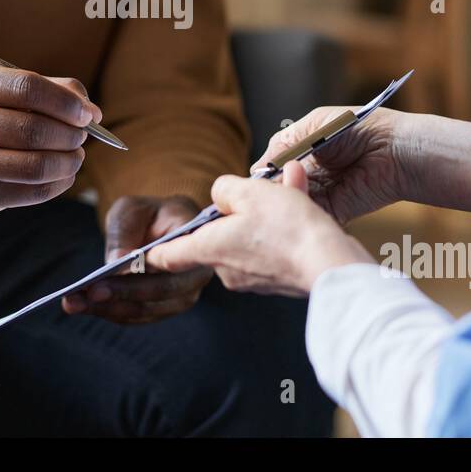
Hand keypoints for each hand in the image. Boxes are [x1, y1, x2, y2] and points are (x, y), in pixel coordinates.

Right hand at [0, 67, 101, 213]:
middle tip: (82, 134)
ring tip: (75, 154)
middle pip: (32, 130)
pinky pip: (31, 193)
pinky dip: (59, 183)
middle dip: (70, 133)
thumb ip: (47, 89)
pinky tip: (64, 173)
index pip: (26, 89)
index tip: (86, 112)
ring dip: (68, 161)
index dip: (65, 102)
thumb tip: (92, 112)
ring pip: (34, 166)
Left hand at [62, 195, 212, 322]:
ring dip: (110, 310)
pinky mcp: (167, 307)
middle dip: (122, 296)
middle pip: (162, 293)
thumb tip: (118, 263)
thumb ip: (126, 231)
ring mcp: (185, 293)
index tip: (105, 280)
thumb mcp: (133, 209)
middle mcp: (197, 272)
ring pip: (149, 310)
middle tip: (89, 294)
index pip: (172, 264)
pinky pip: (140, 315)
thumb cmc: (147, 213)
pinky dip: (112, 313)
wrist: (157, 226)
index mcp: (196, 240)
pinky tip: (84, 307)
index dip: (141, 276)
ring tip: (75, 304)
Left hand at [146, 163, 372, 296]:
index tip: (139, 250)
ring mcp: (252, 279)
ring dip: (262, 216)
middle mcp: (226, 270)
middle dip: (231, 214)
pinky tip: (302, 206)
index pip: (166, 256)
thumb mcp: (250, 191)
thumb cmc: (287, 228)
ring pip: (248, 239)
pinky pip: (271, 248)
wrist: (331, 264)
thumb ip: (225, 189)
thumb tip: (222, 197)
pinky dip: (281, 229)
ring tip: (289, 190)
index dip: (152, 250)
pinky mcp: (278, 281)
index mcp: (209, 248)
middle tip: (254, 193)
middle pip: (214, 239)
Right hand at [255, 106, 408, 224]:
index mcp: (302, 150)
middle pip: (279, 187)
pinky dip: (302, 213)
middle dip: (271, 191)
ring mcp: (322, 193)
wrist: (394, 148)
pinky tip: (297, 207)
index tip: (252, 182)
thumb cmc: (358, 128)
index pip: (271, 166)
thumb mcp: (314, 126)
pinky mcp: (335, 210)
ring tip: (286, 194)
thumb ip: (283, 144)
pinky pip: (312, 214)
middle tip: (268, 191)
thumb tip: (257, 169)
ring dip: (287, 201)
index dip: (262, 175)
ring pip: (293, 202)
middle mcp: (309, 173)